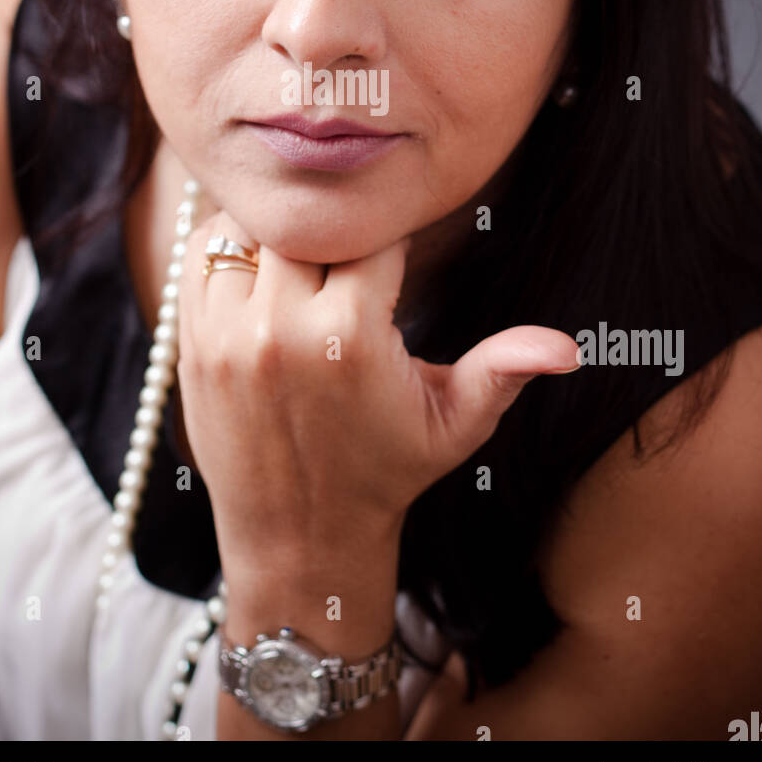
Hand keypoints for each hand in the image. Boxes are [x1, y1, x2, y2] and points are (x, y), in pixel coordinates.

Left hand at [175, 210, 580, 563]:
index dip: (389, 233)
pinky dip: (228, 249)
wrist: (298, 538)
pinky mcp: (191, 346)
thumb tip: (570, 347)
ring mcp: (226, 336)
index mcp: (350, 337)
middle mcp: (280, 328)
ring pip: (246, 230)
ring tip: (306, 258)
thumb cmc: (384, 474)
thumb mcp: (454, 425)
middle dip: (331, 230)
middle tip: (348, 251)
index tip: (396, 251)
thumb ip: (502, 371)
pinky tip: (260, 269)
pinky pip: (199, 261)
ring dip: (276, 234)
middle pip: (305, 223)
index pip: (370, 234)